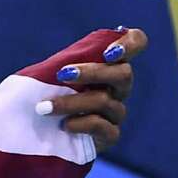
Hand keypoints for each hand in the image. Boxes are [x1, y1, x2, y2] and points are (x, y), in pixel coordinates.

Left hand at [39, 28, 148, 152]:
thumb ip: (58, 61)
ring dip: (71, 102)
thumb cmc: (43, 92)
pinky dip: (80, 123)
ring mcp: (116, 111)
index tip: (108, 52)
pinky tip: (63, 125)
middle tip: (61, 74)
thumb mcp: (48, 72)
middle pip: (124, 74)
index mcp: (107, 63)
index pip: (136, 42)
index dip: (130, 44)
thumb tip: (54, 65)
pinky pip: (102, 126)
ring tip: (43, 107)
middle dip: (92, 72)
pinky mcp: (110, 135)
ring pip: (105, 101)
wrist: (41, 130)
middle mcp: (117, 86)